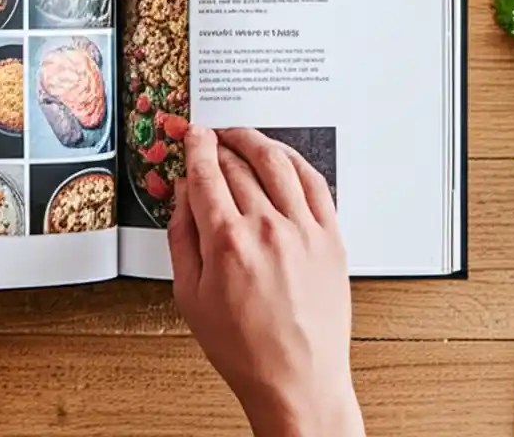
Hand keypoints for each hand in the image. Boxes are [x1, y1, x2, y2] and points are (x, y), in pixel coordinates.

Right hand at [169, 126, 362, 436]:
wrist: (296, 379)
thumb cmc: (244, 348)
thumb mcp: (189, 295)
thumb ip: (182, 238)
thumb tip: (182, 197)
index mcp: (227, 242)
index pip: (206, 174)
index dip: (196, 147)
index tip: (193, 134)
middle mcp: (267, 229)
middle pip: (238, 164)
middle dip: (219, 143)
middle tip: (212, 138)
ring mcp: (304, 231)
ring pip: (277, 163)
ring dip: (256, 141)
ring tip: (243, 137)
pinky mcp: (331, 238)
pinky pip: (315, 183)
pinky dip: (295, 161)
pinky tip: (283, 157)